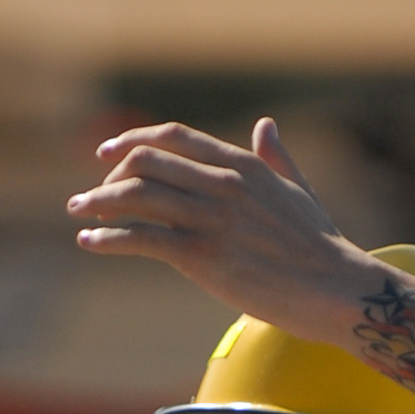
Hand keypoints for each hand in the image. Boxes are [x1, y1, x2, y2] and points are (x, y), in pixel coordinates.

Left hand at [69, 117, 372, 341]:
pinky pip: (142, 238)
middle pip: (145, 161)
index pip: (172, 137)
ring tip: (78, 215)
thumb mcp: (299, 190)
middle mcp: (221, 184)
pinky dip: (108, 238)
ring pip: (136, 196)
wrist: (336, 288)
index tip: (106, 154)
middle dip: (109, 176)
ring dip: (98, 204)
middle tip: (91, 197)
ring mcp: (210, 219)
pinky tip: (91, 243)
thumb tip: (266, 125)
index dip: (132, 140)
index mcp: (240, 165)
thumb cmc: (321, 246)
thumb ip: (276, 157)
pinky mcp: (203, 257)